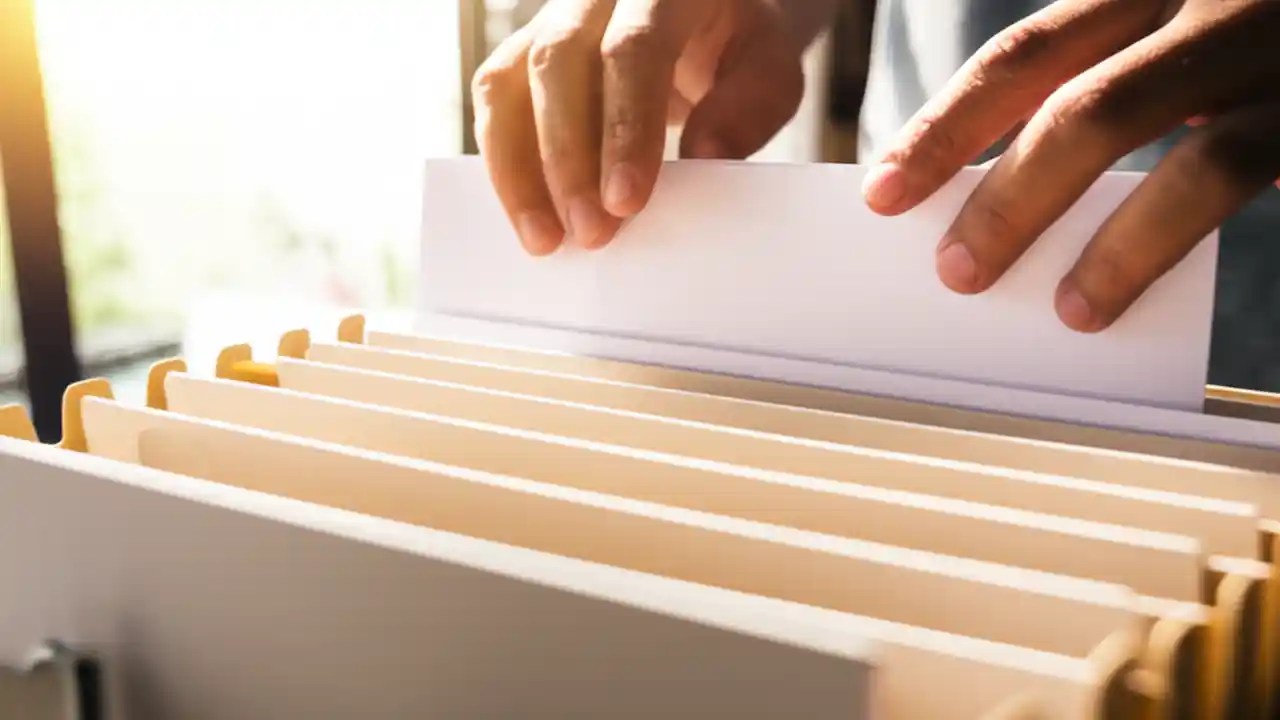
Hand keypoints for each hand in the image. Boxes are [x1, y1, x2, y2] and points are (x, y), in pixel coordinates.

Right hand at [471, 0, 805, 254]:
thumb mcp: (767, 67)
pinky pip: (495, 103)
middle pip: (559, 62)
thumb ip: (747, 105)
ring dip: (519, 169)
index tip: (626, 201)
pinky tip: (529, 215)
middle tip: (590, 233)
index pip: (634, 47)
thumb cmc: (735, 43)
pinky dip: (504, 164)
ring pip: (508, 82)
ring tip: (545, 239)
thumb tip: (704, 156)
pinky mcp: (521, 53)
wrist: (704, 11)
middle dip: (568, 158)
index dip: (625, 127)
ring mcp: (549, 18)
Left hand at [862, 0, 1279, 332]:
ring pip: (1203, 167)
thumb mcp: (1190, 20)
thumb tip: (1012, 184)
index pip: (1031, 50)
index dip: (949, 124)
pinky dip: (1202, 251)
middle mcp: (1230, 2)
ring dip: (1122, 250)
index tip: (884, 191)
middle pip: (1091, 105)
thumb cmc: (1261, 28)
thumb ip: (1124, 76)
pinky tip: (1163, 299)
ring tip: (1070, 309)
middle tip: (955, 272)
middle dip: (1010, 199)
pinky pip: (1268, 181)